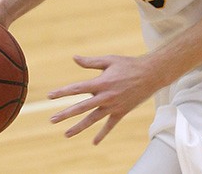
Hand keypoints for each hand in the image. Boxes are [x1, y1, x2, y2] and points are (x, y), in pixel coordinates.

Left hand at [47, 54, 163, 144]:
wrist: (151, 74)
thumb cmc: (128, 64)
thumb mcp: (109, 60)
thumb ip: (91, 62)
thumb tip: (74, 58)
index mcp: (101, 82)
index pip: (77, 89)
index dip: (62, 92)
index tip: (49, 96)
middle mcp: (105, 96)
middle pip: (81, 107)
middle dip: (65, 114)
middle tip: (52, 120)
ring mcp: (113, 106)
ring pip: (93, 119)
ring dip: (79, 127)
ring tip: (66, 134)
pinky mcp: (121, 112)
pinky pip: (110, 125)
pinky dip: (102, 134)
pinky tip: (94, 142)